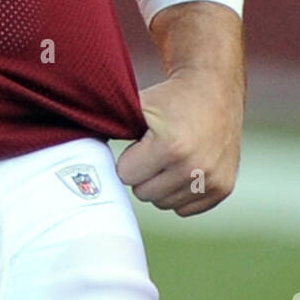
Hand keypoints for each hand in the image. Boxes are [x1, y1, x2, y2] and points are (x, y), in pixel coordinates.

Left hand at [115, 67, 243, 216]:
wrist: (213, 89)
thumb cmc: (168, 99)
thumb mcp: (138, 105)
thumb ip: (108, 126)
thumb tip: (74, 149)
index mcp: (171, 145)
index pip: (126, 175)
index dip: (130, 157)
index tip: (140, 142)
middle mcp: (195, 167)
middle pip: (145, 194)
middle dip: (144, 173)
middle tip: (155, 150)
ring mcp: (213, 180)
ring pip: (165, 204)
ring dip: (162, 184)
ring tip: (170, 156)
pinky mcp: (224, 189)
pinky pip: (185, 209)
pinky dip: (181, 192)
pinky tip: (185, 167)